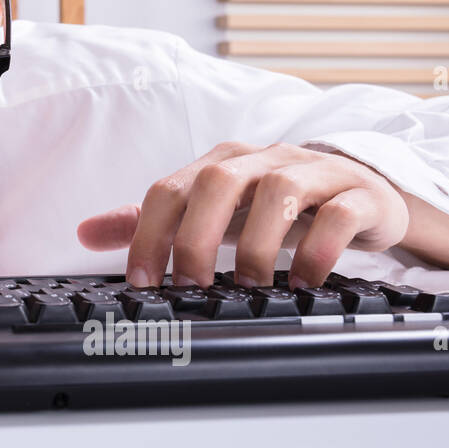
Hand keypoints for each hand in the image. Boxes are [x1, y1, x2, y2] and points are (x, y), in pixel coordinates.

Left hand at [76, 141, 410, 289]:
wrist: (364, 195)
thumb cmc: (276, 206)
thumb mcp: (212, 212)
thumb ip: (152, 222)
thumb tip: (85, 233)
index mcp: (220, 163)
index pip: (169, 189)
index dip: (148, 234)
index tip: (142, 282)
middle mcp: (263, 160)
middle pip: (218, 182)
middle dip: (197, 237)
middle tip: (192, 286)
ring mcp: (313, 172)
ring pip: (279, 191)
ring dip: (257, 245)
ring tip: (249, 287)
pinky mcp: (358, 194)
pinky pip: (338, 213)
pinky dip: (318, 248)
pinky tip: (305, 281)